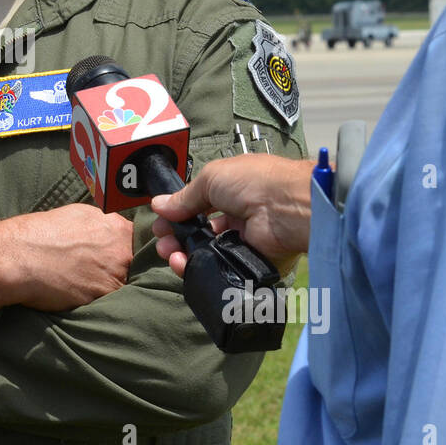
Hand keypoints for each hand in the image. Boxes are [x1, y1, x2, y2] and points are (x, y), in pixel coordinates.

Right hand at [0, 204, 133, 313]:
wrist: (16, 256)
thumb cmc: (40, 233)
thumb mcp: (77, 214)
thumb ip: (101, 224)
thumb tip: (111, 231)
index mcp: (117, 227)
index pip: (135, 242)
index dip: (121, 250)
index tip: (107, 256)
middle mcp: (121, 251)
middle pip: (131, 265)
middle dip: (116, 268)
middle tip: (90, 270)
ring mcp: (113, 275)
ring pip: (120, 285)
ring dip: (106, 286)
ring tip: (80, 282)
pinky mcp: (101, 298)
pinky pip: (106, 301)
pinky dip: (94, 300)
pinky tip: (75, 292)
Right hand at [150, 155, 312, 277]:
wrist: (286, 207)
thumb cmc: (253, 182)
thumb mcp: (211, 178)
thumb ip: (185, 196)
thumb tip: (159, 205)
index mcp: (229, 189)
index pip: (197, 204)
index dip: (177, 213)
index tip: (160, 223)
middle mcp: (236, 214)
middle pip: (199, 230)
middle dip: (176, 236)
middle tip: (163, 242)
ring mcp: (241, 238)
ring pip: (206, 250)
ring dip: (183, 253)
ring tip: (171, 255)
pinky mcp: (246, 260)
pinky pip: (218, 266)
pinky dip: (199, 266)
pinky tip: (186, 263)